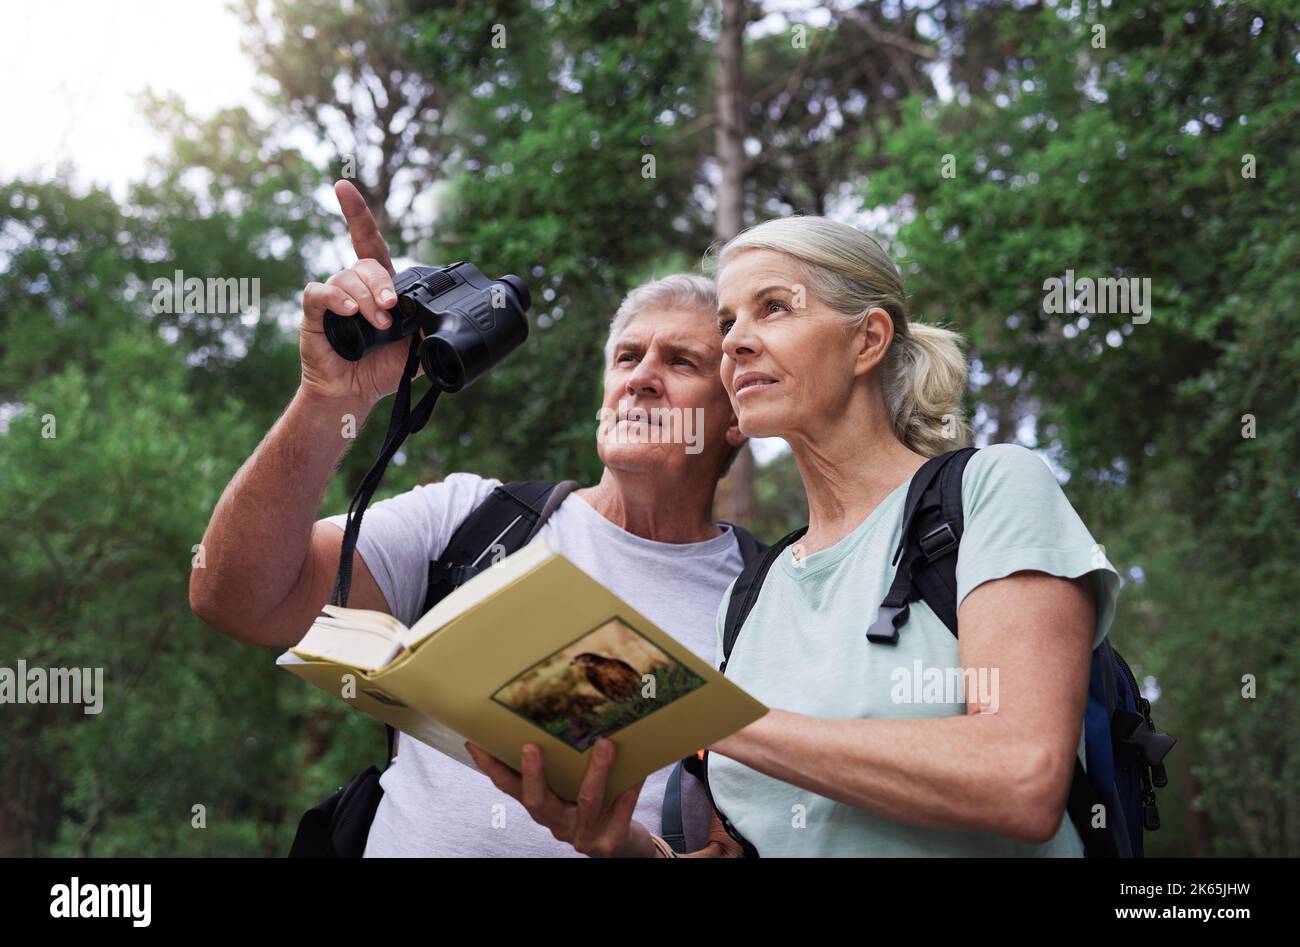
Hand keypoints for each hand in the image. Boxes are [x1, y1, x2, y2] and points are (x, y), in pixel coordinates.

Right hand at [297, 181, 410, 408]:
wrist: (356, 393)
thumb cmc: (384, 367)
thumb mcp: (419, 346)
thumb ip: (431, 325)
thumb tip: (447, 312)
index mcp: (378, 285)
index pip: (369, 241)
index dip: (357, 214)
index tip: (341, 187)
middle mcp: (354, 285)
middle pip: (366, 262)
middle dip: (382, 282)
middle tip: (391, 308)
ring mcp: (333, 296)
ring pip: (347, 277)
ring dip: (366, 298)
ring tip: (377, 323)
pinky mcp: (314, 313)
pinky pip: (320, 293)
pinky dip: (336, 299)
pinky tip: (349, 311)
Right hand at [466, 738, 659, 856]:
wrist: (622, 845)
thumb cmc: (593, 804)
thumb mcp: (572, 786)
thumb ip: (563, 762)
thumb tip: (558, 709)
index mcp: (542, 806)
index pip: (509, 787)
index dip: (490, 768)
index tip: (475, 743)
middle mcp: (556, 822)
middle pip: (537, 802)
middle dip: (533, 774)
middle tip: (530, 746)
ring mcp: (582, 835)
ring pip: (587, 802)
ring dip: (596, 772)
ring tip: (605, 744)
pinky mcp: (608, 842)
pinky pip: (620, 813)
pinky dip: (628, 790)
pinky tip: (637, 772)